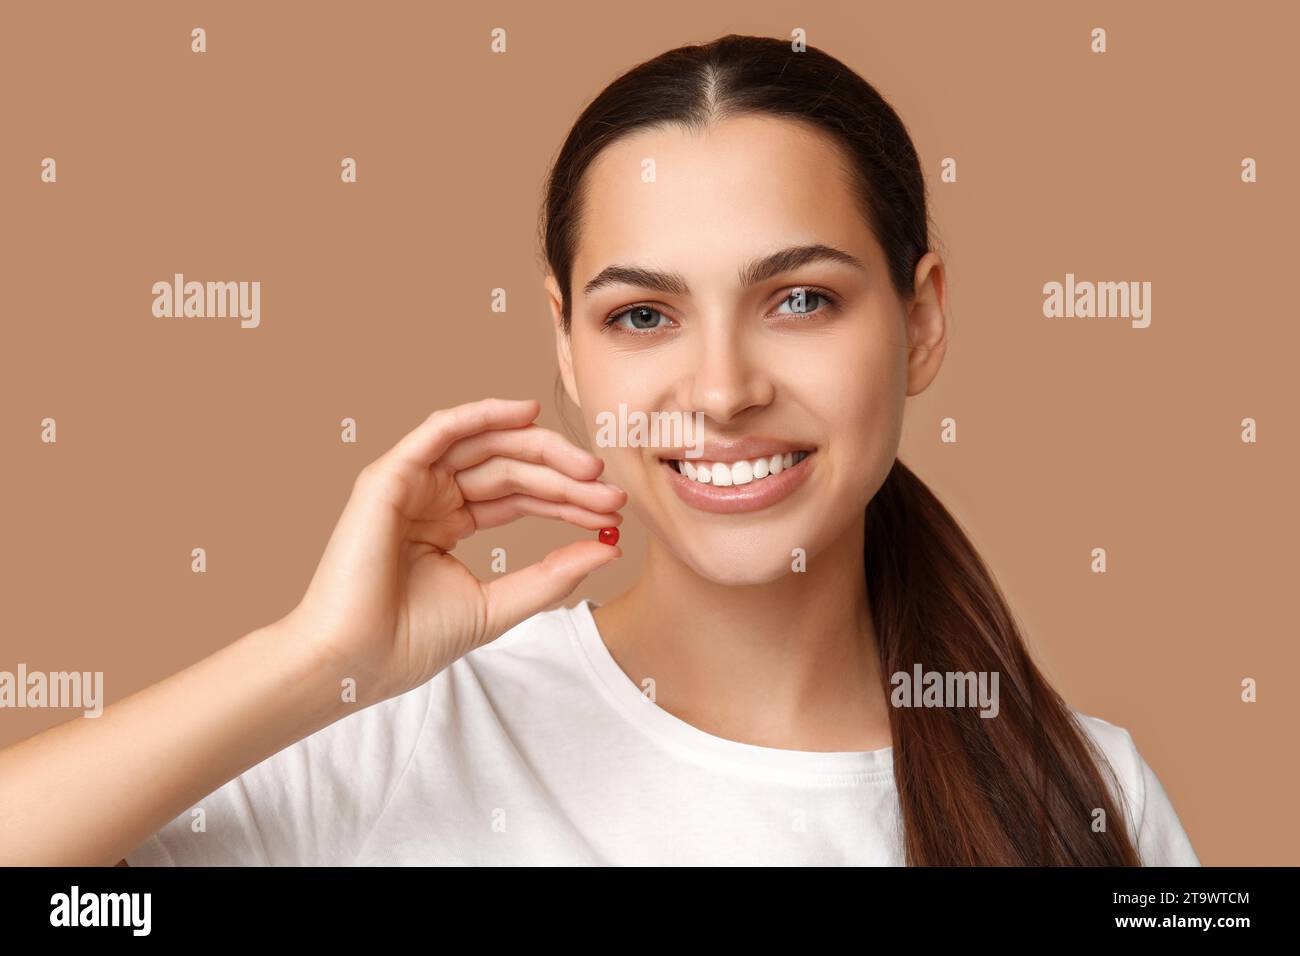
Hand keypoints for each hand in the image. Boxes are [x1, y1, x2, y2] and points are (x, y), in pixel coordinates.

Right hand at [279, 397, 624, 702]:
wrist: (355, 662)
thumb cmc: (410, 642)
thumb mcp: (499, 604)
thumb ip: (552, 575)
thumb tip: (609, 547)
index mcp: (449, 522)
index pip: (521, 496)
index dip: (567, 500)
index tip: (613, 513)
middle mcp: (431, 496)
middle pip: (511, 469)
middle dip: (565, 477)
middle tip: (611, 492)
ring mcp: (410, 484)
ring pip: (486, 445)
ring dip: (540, 448)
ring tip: (587, 466)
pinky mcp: (390, 476)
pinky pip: (441, 430)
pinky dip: (482, 414)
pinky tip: (526, 413)